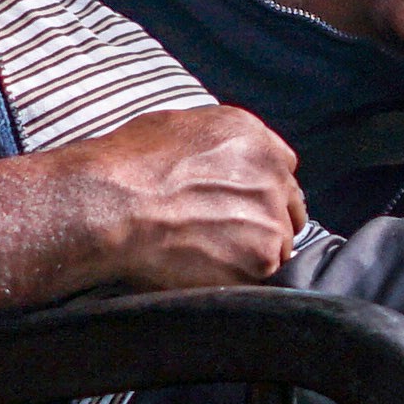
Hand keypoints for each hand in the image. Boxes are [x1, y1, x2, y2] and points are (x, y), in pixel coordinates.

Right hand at [50, 102, 306, 288]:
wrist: (114, 206)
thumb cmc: (128, 166)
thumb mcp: (177, 127)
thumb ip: (215, 142)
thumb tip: (218, 158)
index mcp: (252, 137)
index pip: (282, 169)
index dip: (262, 190)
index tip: (244, 205)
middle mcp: (272, 173)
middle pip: (289, 207)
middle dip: (265, 221)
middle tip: (229, 236)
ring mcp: (272, 216)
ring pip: (279, 243)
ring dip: (253, 251)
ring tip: (210, 255)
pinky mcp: (263, 257)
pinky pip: (262, 273)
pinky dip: (240, 276)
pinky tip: (208, 269)